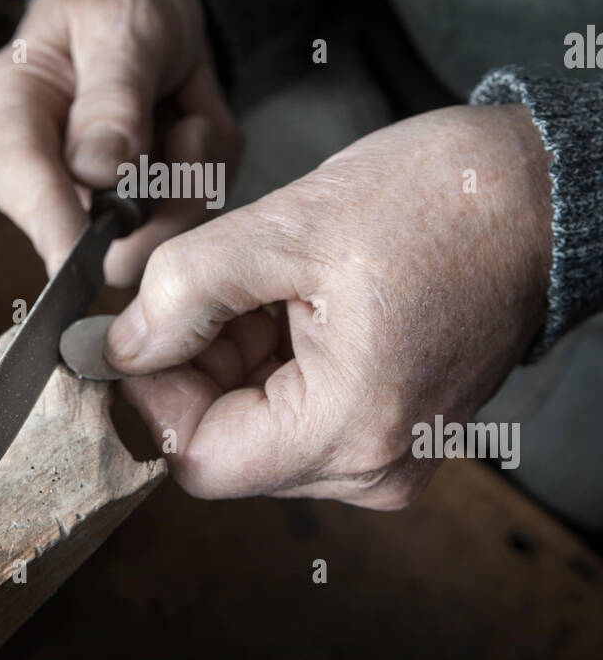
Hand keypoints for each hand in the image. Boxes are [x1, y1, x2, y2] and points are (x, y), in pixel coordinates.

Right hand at [0, 0, 241, 285]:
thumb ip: (111, 98)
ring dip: (197, 172)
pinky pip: (194, 206)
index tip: (88, 262)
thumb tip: (97, 173)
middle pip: (95, 235)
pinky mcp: (143, 194)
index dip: (54, 230)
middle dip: (162, 199)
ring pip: (156, 231)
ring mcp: (96, 186)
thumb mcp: (120, 27)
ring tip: (194, 110)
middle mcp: (45, 160)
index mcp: (10, 110)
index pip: (21, 187)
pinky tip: (198, 115)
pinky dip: (212, 162)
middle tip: (195, 131)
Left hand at [106, 104, 552, 507]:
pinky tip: (291, 298)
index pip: (197, 458)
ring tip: (265, 280)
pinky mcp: (394, 428)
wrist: (537, 193)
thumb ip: (186, 291)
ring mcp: (391, 454)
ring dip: (234, 357)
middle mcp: (375, 466)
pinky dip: (273, 359)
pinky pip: (300, 415)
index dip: (151, 390)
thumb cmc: (438, 200)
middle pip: (227, 447)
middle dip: (195, 365)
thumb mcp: (288, 228)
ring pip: (258, 429)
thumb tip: (121, 348)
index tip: (132, 325)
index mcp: (351, 429)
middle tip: (204, 282)